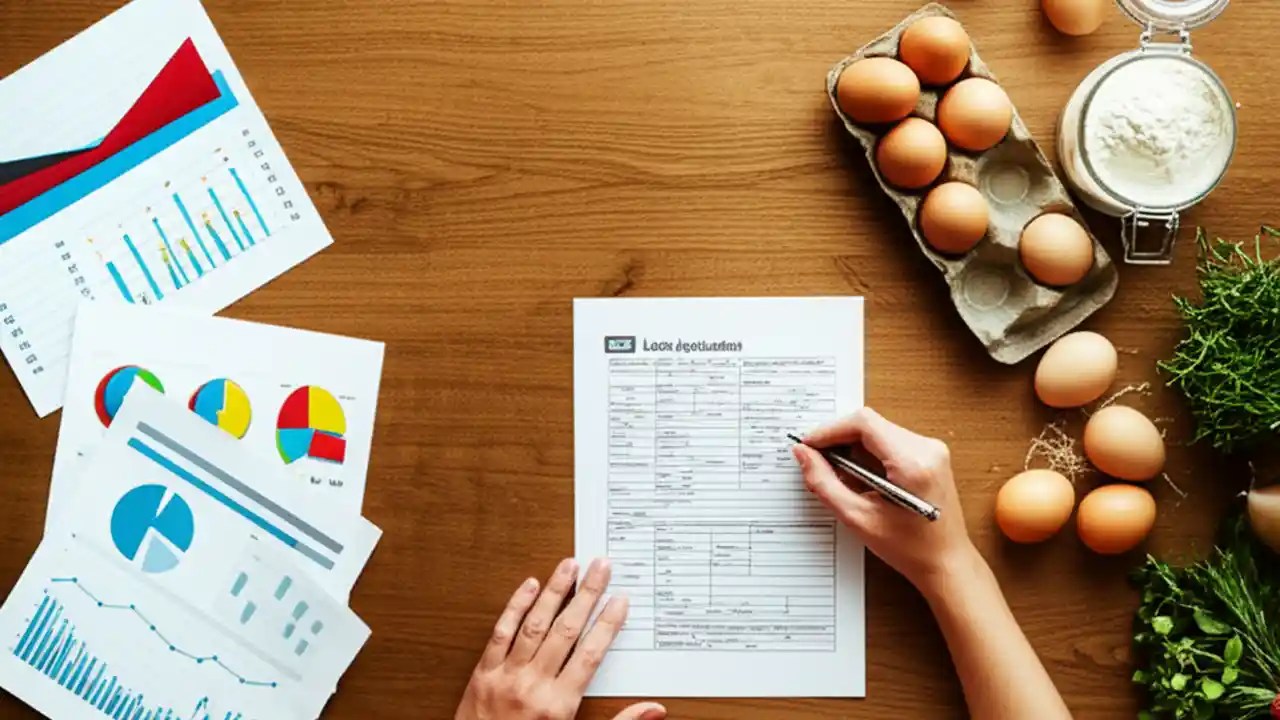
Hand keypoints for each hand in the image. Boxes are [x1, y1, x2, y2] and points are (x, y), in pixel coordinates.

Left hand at [456, 557, 666, 719]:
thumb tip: (654, 711)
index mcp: (558, 705)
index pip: (590, 654)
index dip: (608, 624)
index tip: (620, 601)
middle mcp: (533, 686)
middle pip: (566, 631)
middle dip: (587, 594)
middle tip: (601, 567)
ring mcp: (506, 677)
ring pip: (534, 625)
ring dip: (554, 592)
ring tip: (569, 565)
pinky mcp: (483, 674)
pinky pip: (500, 634)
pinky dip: (515, 607)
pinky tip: (528, 586)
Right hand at [791, 407, 975, 594]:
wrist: (946, 562)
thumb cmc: (912, 548)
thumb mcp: (859, 518)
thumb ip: (825, 483)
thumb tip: (804, 456)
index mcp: (913, 463)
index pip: (864, 423)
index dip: (830, 430)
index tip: (810, 445)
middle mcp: (927, 449)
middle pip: (870, 424)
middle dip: (839, 439)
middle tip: (819, 462)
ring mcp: (932, 450)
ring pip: (878, 430)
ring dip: (853, 447)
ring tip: (842, 476)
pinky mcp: (930, 455)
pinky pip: (890, 440)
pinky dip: (868, 453)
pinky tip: (861, 477)